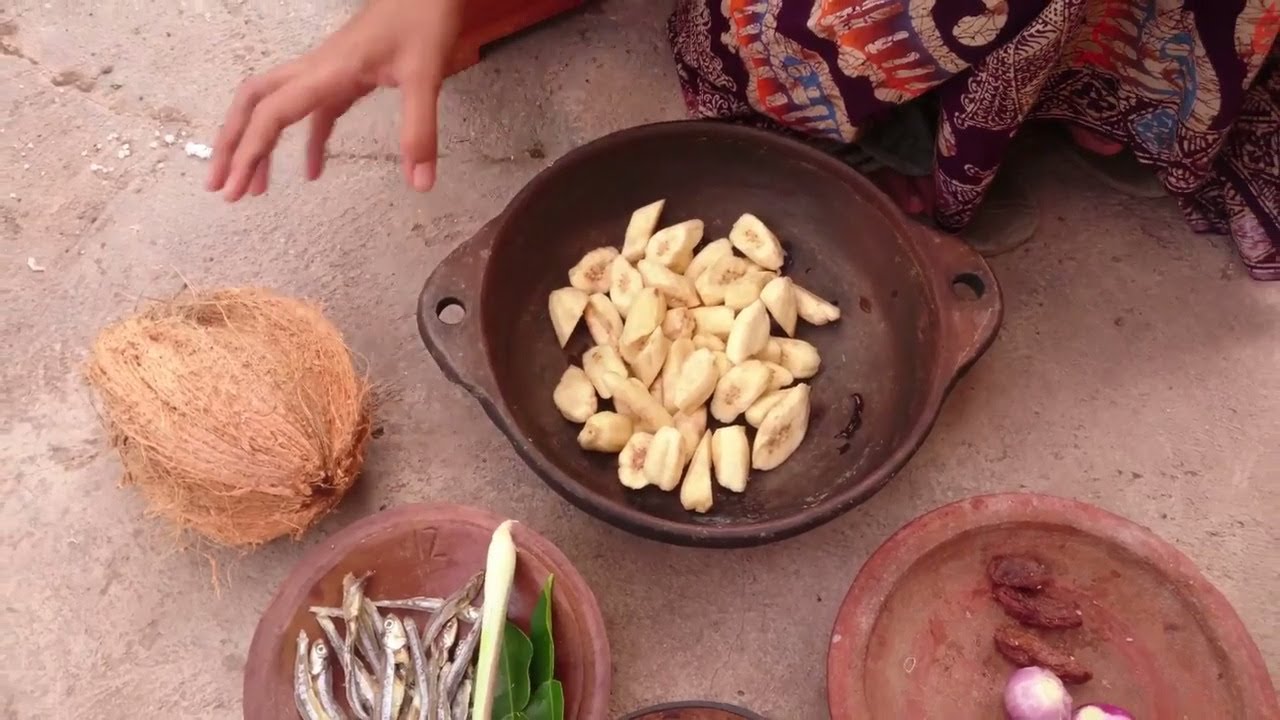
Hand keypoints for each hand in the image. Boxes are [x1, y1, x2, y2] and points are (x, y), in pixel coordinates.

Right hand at [207, 0, 463, 200]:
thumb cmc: (423, 20)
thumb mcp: (424, 77)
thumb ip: (419, 131)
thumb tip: (420, 184)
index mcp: (326, 71)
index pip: (272, 113)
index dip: (249, 152)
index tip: (235, 187)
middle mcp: (316, 69)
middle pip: (254, 104)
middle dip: (233, 144)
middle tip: (220, 185)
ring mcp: (327, 72)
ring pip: (275, 105)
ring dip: (259, 143)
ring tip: (254, 186)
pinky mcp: (344, 76)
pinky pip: (311, 112)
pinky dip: (305, 142)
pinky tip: (312, 172)